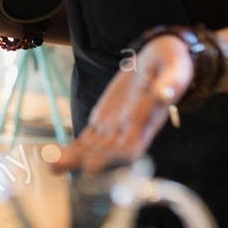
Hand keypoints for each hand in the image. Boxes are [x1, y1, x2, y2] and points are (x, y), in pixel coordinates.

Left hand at [49, 35, 193, 174]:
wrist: (158, 61)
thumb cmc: (171, 65)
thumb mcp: (175, 68)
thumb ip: (171, 82)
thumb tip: (165, 92)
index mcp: (148, 121)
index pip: (133, 144)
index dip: (116, 154)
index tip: (98, 161)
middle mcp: (131, 131)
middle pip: (108, 151)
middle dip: (88, 159)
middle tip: (65, 166)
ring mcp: (115, 128)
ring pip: (92, 149)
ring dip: (73, 158)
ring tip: (52, 166)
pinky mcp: (103, 122)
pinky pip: (85, 140)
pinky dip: (70, 149)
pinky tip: (52, 157)